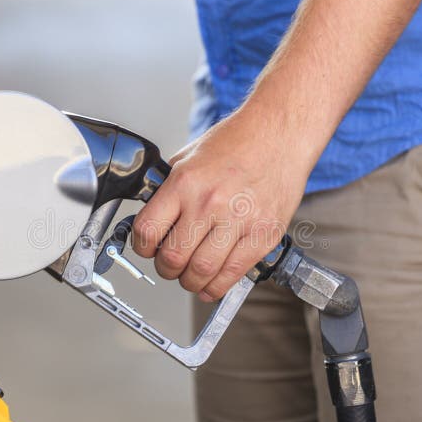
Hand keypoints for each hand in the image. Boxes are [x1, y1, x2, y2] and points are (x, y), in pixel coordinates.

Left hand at [132, 105, 312, 301]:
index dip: (142, 248)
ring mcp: (238, 221)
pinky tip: (211, 284)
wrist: (280, 134)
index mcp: (185, 183)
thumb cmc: (238, 142)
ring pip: (201, 272)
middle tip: (170, 266)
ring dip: (190, 282)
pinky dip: (217, 287)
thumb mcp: (189, 156)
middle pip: (172, 259)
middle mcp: (209, 203)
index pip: (147, 230)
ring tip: (191, 276)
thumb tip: (154, 218)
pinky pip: (233, 274)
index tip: (147, 249)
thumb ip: (170, 188)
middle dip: (165, 269)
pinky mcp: (263, 235)